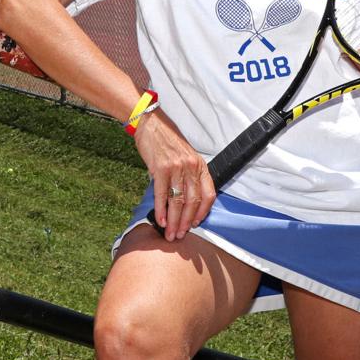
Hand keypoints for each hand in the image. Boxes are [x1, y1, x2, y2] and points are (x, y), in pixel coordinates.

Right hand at [133, 110, 215, 241]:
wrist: (151, 124)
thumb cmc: (167, 141)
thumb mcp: (186, 156)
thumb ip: (188, 175)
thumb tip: (185, 201)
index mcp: (200, 165)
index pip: (208, 194)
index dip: (203, 212)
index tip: (196, 224)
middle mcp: (190, 167)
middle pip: (192, 201)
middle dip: (186, 222)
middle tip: (181, 236)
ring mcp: (176, 168)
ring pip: (177, 201)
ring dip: (174, 221)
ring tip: (170, 234)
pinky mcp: (160, 168)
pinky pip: (162, 194)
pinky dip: (161, 210)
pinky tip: (160, 220)